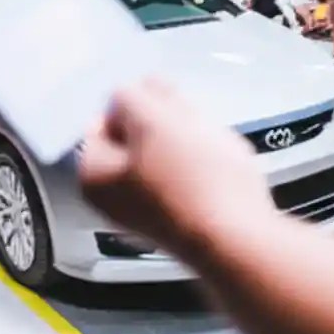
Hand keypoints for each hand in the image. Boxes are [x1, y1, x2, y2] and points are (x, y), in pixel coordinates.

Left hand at [79, 80, 275, 256]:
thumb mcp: (152, 120)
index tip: (161, 97)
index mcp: (94, 176)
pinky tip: (224, 166)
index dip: (135, 101)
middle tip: (188, 121)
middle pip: (136, 138)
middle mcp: (117, 200)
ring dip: (190, 140)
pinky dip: (207, 164)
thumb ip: (130, 97)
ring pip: (168, 154)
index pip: (104, 120)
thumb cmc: (193, 181)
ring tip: (212, 145)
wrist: (239, 239)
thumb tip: (127, 94)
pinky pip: (191, 176)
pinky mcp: (187, 217)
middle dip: (165, 122)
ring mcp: (153, 212)